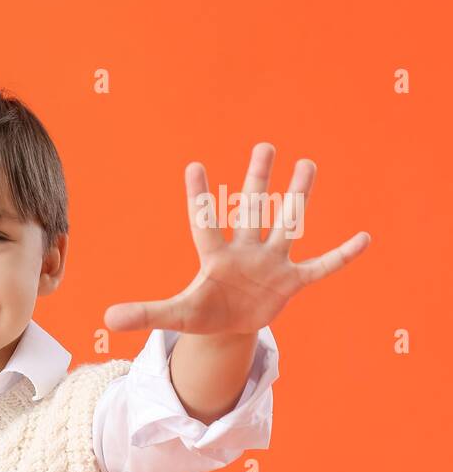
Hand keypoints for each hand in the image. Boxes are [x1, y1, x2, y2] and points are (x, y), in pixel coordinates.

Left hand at [103, 143, 369, 333]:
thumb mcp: (174, 316)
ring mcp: (271, 264)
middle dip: (258, 180)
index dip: (199, 197)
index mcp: (215, 257)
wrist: (229, 326)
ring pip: (287, 225)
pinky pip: (321, 267)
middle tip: (264, 145)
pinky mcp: (291, 281)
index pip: (205, 221)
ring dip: (297, 198)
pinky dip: (341, 256)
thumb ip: (144, 314)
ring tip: (308, 164)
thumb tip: (106, 319)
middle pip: (251, 210)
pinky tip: (364, 238)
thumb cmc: (202, 313)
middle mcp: (245, 252)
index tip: (193, 166)